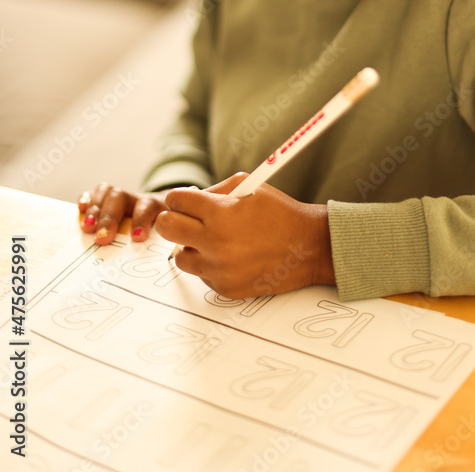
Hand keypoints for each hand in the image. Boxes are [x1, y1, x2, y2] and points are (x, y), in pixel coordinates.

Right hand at [77, 183, 176, 245]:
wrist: (170, 213)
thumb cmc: (166, 233)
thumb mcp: (168, 239)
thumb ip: (164, 247)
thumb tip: (159, 266)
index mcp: (156, 207)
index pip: (148, 206)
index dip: (141, 220)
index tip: (137, 238)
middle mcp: (137, 199)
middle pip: (121, 197)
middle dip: (109, 218)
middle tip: (102, 239)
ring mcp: (123, 197)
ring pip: (107, 192)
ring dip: (95, 209)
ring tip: (87, 227)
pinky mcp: (109, 199)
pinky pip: (96, 193)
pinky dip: (87, 199)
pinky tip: (81, 208)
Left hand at [155, 173, 335, 298]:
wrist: (307, 247)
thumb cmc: (279, 213)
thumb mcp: (248, 187)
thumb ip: (214, 190)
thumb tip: (188, 197)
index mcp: (219, 212)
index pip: (175, 201)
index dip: (179, 198)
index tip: (185, 201)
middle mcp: (215, 242)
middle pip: (166, 228)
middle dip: (172, 220)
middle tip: (184, 219)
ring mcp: (218, 268)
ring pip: (181, 256)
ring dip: (191, 246)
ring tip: (213, 240)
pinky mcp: (224, 287)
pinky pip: (202, 274)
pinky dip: (210, 264)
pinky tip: (232, 256)